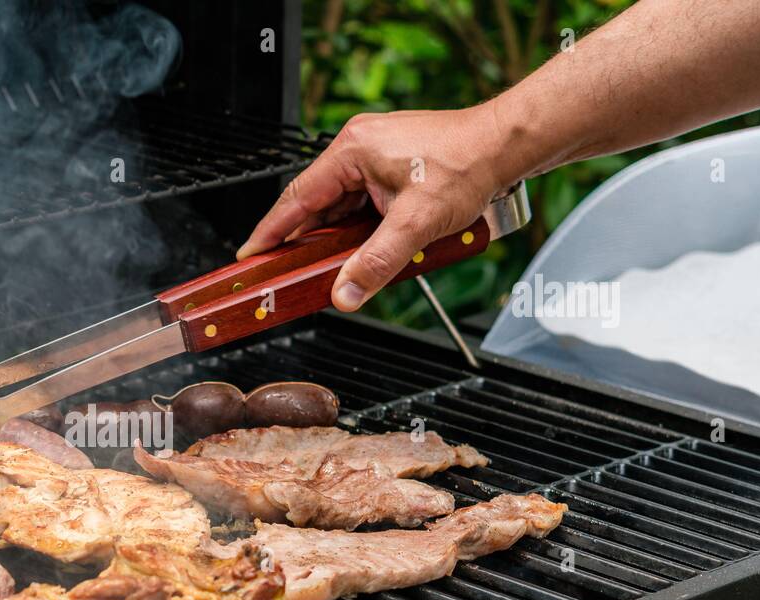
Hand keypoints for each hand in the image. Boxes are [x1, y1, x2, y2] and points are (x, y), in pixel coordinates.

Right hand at [237, 104, 511, 311]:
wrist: (508, 145)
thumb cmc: (468, 165)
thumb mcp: (415, 224)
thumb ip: (375, 263)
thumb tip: (344, 294)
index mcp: (352, 150)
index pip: (296, 197)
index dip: (270, 231)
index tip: (251, 256)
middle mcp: (358, 149)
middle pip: (316, 205)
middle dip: (303, 241)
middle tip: (286, 273)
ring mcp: (375, 158)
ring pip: (340, 208)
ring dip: (336, 238)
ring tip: (325, 269)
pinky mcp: (391, 169)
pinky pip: (361, 205)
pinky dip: (358, 231)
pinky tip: (362, 253)